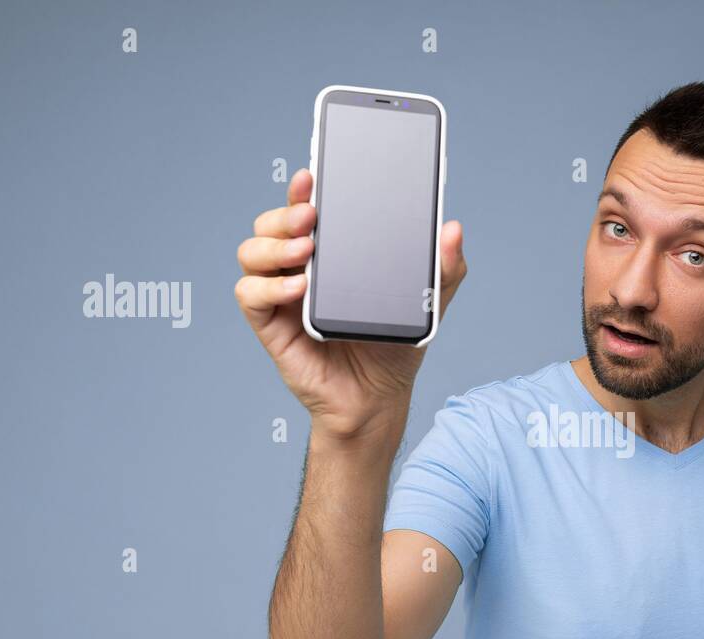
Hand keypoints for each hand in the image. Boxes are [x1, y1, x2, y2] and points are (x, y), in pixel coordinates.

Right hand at [234, 168, 468, 440]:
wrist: (378, 398)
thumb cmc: (393, 346)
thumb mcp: (427, 302)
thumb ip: (443, 268)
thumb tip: (453, 229)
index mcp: (331, 253)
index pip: (307, 209)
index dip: (303, 189)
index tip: (313, 175)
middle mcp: (299, 268)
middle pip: (271, 223)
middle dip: (285, 212)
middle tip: (312, 215)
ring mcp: (280, 295)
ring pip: (252, 251)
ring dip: (274, 244)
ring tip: (306, 250)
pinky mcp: (270, 325)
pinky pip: (250, 295)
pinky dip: (268, 287)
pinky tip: (296, 289)